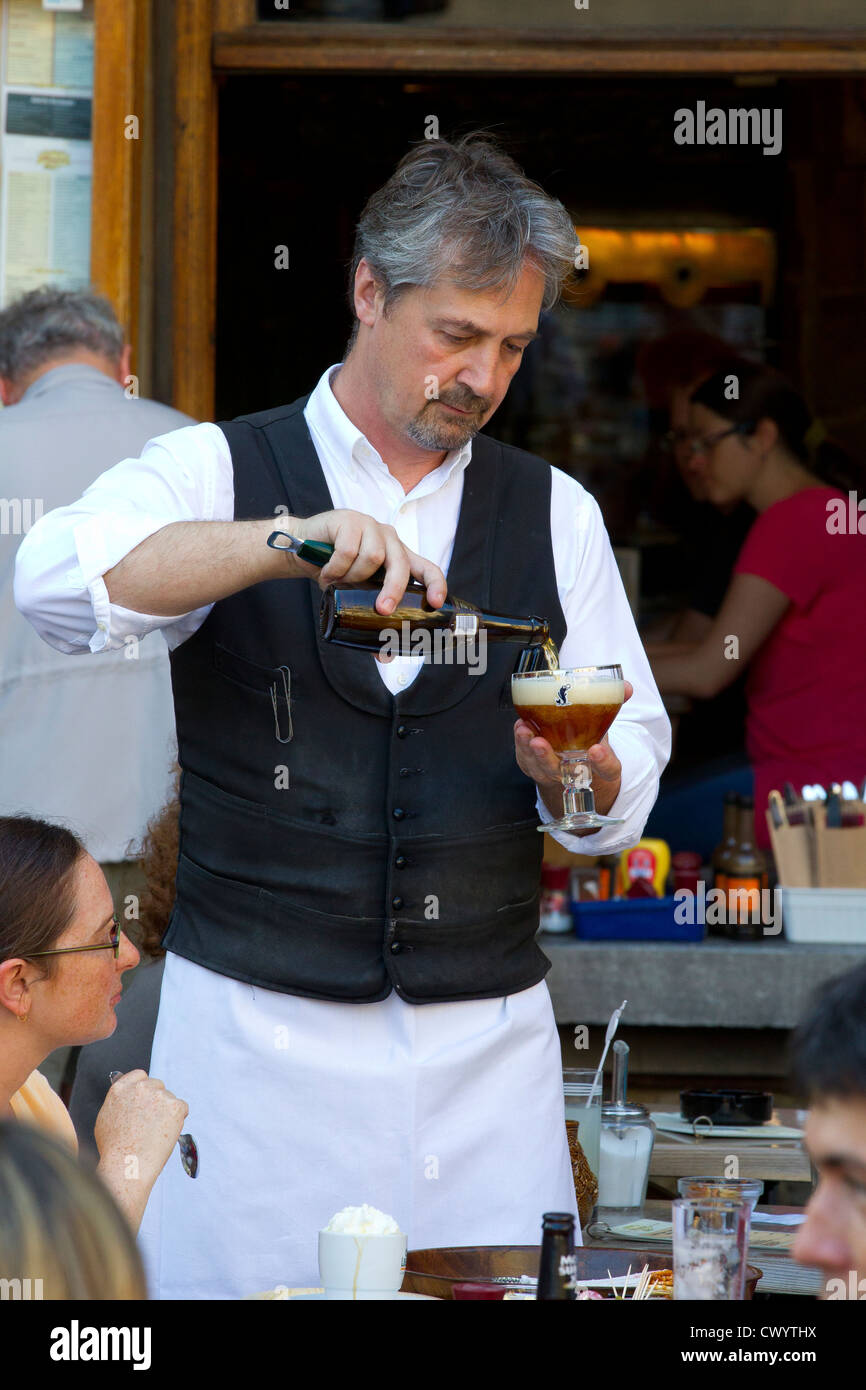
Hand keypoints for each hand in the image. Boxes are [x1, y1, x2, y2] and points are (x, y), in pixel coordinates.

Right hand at [95, 1070, 188, 1218]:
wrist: (126, 1166)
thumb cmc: (114, 1149)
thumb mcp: (106, 1118)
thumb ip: (117, 1102)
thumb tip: (125, 1095)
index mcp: (121, 1088)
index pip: (140, 1076)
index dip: (144, 1088)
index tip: (146, 1099)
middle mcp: (140, 1087)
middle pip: (157, 1086)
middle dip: (157, 1101)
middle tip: (152, 1123)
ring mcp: (159, 1096)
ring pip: (169, 1099)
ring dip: (167, 1112)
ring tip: (154, 1135)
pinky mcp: (175, 1106)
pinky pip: (182, 1108)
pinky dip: (178, 1120)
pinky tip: (165, 1134)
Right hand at [292, 509, 445, 615]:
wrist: (303, 548)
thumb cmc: (337, 571)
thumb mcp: (355, 596)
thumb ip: (370, 618)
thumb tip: (385, 656)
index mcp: (398, 557)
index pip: (427, 567)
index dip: (436, 584)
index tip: (435, 602)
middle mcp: (389, 540)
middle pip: (400, 564)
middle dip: (393, 590)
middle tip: (381, 609)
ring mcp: (370, 526)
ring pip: (371, 558)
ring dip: (352, 577)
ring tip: (336, 582)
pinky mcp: (349, 520)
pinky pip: (347, 551)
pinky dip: (335, 569)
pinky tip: (327, 573)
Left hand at [513, 680, 633, 823]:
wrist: (574, 759)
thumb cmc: (589, 737)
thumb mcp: (604, 723)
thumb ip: (614, 704)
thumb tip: (626, 687)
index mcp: (600, 766)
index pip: (607, 770)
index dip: (603, 762)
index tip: (596, 750)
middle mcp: (575, 773)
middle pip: (562, 772)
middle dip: (548, 759)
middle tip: (540, 743)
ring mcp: (552, 772)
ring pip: (538, 767)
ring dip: (528, 750)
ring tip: (523, 730)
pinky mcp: (534, 766)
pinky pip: (525, 760)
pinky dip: (520, 745)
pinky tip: (520, 728)